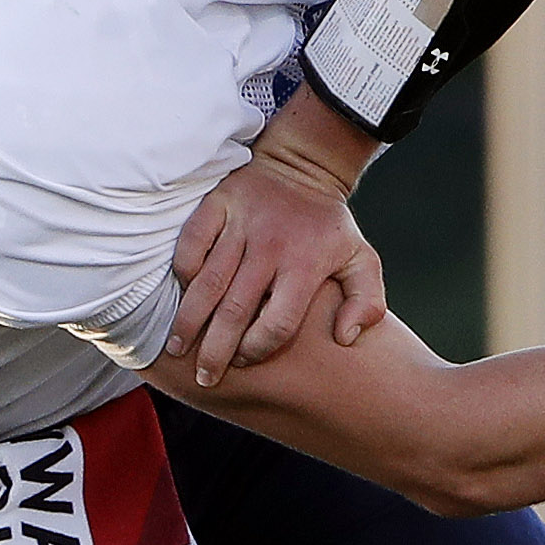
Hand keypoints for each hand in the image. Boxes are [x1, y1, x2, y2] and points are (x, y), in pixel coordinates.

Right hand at [168, 149, 386, 386]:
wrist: (304, 167)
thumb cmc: (329, 226)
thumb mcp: (362, 259)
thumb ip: (367, 301)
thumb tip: (346, 338)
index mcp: (307, 264)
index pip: (279, 322)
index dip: (259, 349)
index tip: (245, 361)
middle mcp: (272, 247)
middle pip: (236, 310)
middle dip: (216, 350)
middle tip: (205, 377)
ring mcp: (241, 225)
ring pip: (207, 282)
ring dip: (189, 320)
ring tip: (177, 348)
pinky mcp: (218, 205)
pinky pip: (191, 244)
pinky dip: (183, 272)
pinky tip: (180, 297)